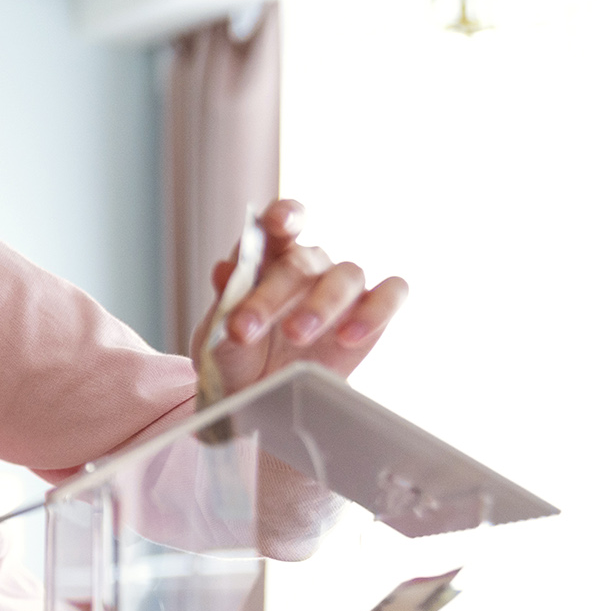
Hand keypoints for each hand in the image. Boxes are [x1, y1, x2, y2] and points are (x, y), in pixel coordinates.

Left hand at [192, 199, 407, 394]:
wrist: (262, 393)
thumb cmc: (239, 355)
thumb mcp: (219, 334)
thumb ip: (224, 303)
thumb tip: (223, 270)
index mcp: (269, 255)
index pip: (281, 222)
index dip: (284, 216)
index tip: (277, 223)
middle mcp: (309, 263)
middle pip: (300, 264)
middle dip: (270, 297)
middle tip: (245, 329)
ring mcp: (343, 285)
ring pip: (346, 276)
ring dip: (320, 305)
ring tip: (297, 334)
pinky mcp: (373, 309)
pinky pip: (390, 295)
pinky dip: (375, 312)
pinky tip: (349, 336)